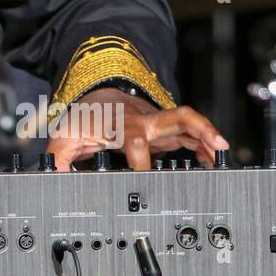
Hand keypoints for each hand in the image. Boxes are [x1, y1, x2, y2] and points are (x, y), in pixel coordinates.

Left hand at [45, 87, 228, 170]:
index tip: (143, 174)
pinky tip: (214, 156)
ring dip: (208, 136)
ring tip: (224, 153)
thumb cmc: (83, 118)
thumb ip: (57, 158)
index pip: (134, 139)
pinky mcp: (164, 128)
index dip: (140, 157)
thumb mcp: (64, 136)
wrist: (94, 97)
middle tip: (217, 145)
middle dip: (196, 128)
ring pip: (188, 122)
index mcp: (120, 125)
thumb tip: (51, 179)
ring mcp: (157, 123)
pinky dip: (204, 142)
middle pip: (174, 117)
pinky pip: (189, 132)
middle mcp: (144, 120)